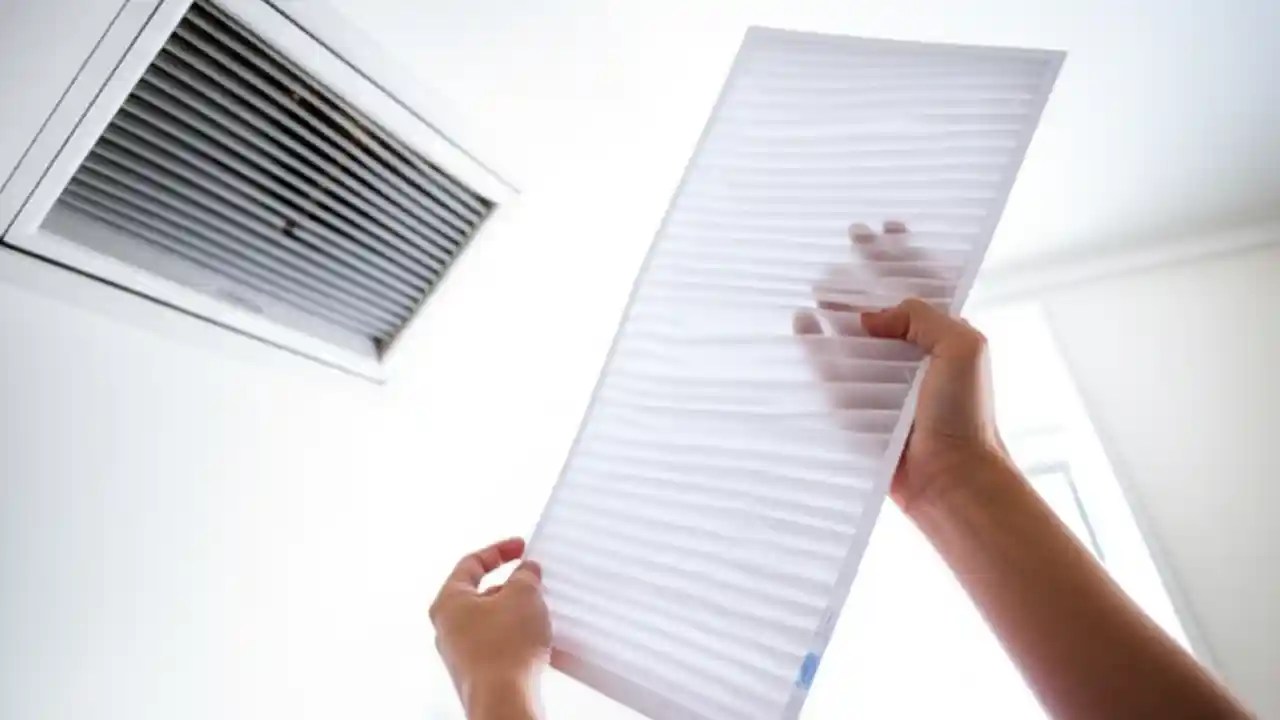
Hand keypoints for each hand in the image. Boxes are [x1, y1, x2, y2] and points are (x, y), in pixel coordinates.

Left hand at [430, 537, 549, 717]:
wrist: (504, 701)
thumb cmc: (504, 649)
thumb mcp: (523, 595)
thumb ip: (525, 575)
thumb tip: (527, 571)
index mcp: (448, 602)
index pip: (471, 564)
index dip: (499, 551)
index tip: (520, 547)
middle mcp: (448, 628)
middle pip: (482, 594)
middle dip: (512, 586)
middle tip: (535, 583)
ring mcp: (461, 654)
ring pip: (492, 622)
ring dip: (516, 614)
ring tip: (540, 613)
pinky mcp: (478, 674)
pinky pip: (498, 647)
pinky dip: (517, 639)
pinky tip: (537, 642)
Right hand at [794, 221, 1009, 510]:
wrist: (952, 479)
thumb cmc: (967, 415)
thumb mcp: (963, 346)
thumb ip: (920, 317)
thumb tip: (868, 318)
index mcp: (942, 337)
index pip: (919, 287)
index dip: (902, 257)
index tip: (883, 229)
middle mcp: (911, 357)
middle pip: (877, 307)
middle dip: (857, 280)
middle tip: (838, 253)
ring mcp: (882, 383)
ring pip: (849, 337)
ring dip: (832, 311)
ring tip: (814, 286)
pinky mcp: (856, 409)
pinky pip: (829, 373)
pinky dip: (814, 349)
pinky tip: (802, 326)